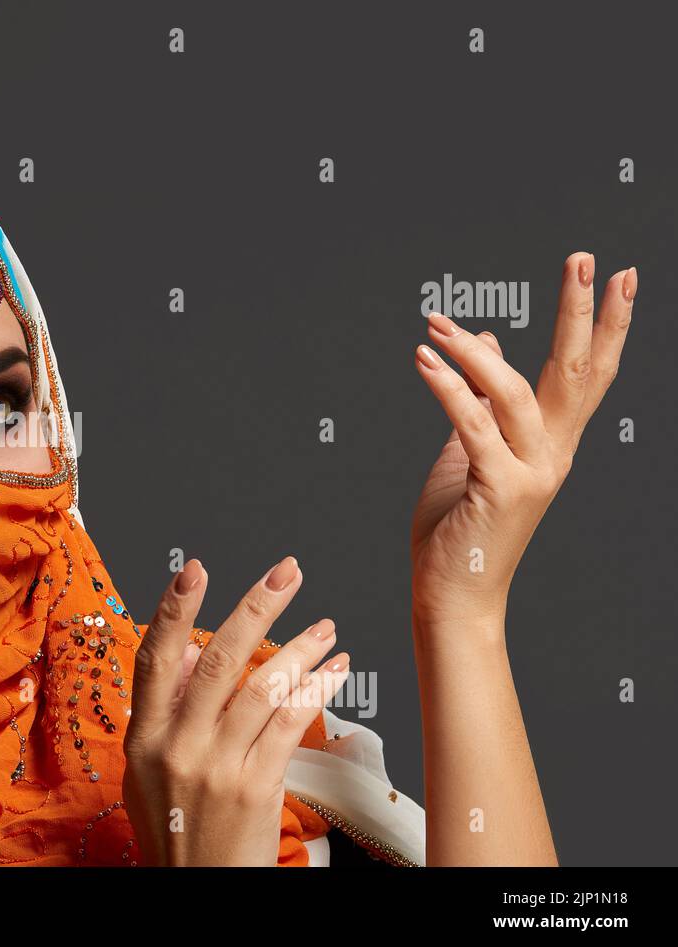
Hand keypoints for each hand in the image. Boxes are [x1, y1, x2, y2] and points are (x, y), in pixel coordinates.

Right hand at [122, 556, 350, 865]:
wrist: (197, 892)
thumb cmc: (176, 831)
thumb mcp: (147, 771)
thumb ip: (165, 710)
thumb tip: (190, 651)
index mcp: (143, 737)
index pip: (155, 658)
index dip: (173, 609)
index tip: (195, 569)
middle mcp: (176, 746)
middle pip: (218, 660)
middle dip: (255, 607)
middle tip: (286, 572)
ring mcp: (217, 767)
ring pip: (262, 687)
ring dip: (300, 648)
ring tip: (325, 626)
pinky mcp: (255, 787)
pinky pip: (290, 724)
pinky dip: (315, 689)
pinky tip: (335, 670)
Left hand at [410, 252, 635, 625]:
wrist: (453, 595)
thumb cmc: (458, 528)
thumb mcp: (469, 452)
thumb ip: (480, 400)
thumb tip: (488, 342)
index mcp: (550, 445)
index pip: (586, 375)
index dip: (603, 325)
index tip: (615, 276)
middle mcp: (552, 456)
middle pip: (575, 373)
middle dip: (579, 312)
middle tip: (581, 258)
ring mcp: (531, 474)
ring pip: (513, 393)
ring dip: (472, 351)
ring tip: (435, 320)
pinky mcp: (499, 489)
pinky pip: (472, 425)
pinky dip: (447, 387)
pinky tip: (424, 360)